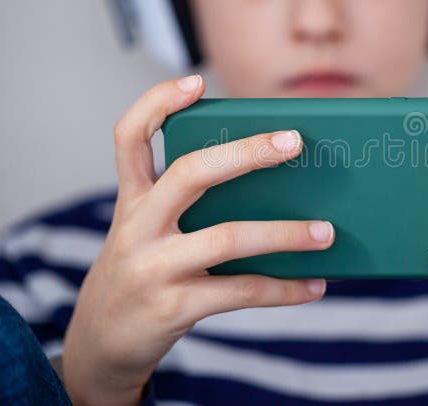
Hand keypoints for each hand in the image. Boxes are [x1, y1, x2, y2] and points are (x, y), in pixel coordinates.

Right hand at [62, 75, 334, 405]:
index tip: (195, 81)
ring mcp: (154, 267)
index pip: (129, 137)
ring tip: (327, 232)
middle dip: (245, 154)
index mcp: (132, 200)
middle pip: (189, 174)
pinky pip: (241, 291)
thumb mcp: (148, 233)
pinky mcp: (174, 307)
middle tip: (295, 142)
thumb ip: (191, 208)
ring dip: (285, 233)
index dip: (157, 103)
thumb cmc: (141, 274)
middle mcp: (137, 227)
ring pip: (227, 238)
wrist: (100, 346)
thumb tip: (277, 191)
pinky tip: (314, 285)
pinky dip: (284, 288)